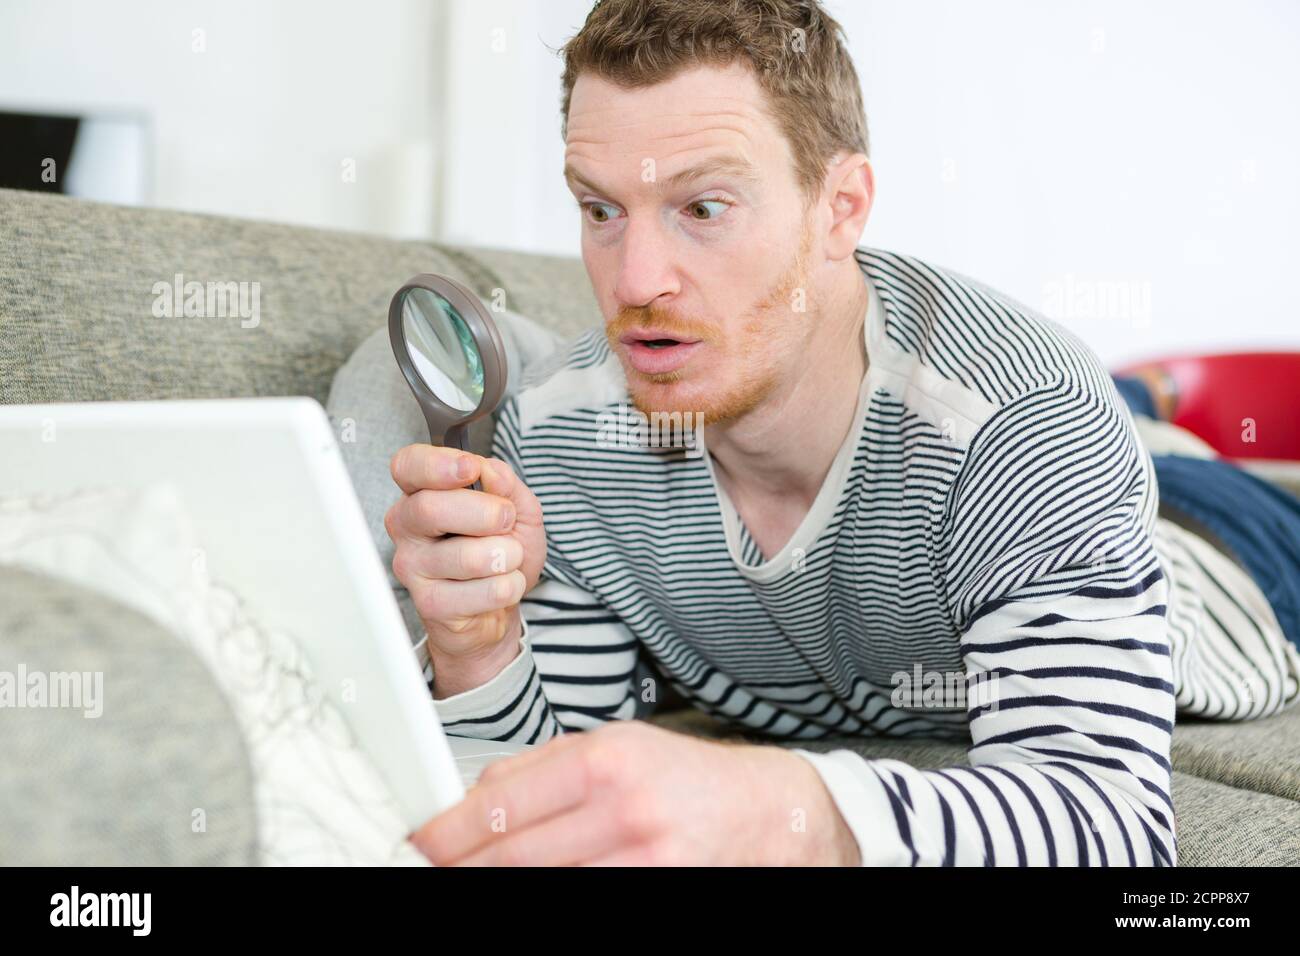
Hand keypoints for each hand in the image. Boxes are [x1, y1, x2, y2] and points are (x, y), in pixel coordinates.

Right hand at [385, 445, 545, 695]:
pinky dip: (510, 585)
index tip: (470, 468)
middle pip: (430, 509)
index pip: (408, 467)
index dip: (436, 464)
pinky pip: (484, 590)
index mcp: (420, 492)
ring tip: (509, 558)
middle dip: (485, 513)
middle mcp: (407, 527)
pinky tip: (502, 584)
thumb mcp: (515, 507)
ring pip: (465, 556)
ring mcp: (413, 567)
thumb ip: (505, 484)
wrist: (498, 605)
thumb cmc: (498, 548)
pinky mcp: (430, 604)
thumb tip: (490, 472)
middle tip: (507, 519)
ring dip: (507, 555)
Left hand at [409, 721, 860, 865]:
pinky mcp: (658, 897)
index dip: (447, 833)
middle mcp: (623, 813)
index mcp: (606, 763)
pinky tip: (540, 885)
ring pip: (540, 886)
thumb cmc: (691, 780)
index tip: (420, 845)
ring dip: (499, 883)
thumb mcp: (619, 747)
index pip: (501, 804)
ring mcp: (644, 865)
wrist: (774, 817)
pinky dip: (551, 896)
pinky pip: (584, 905)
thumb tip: (475, 795)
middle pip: (510, 857)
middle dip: (460, 868)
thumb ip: (545, 767)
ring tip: (477, 876)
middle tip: (429, 870)